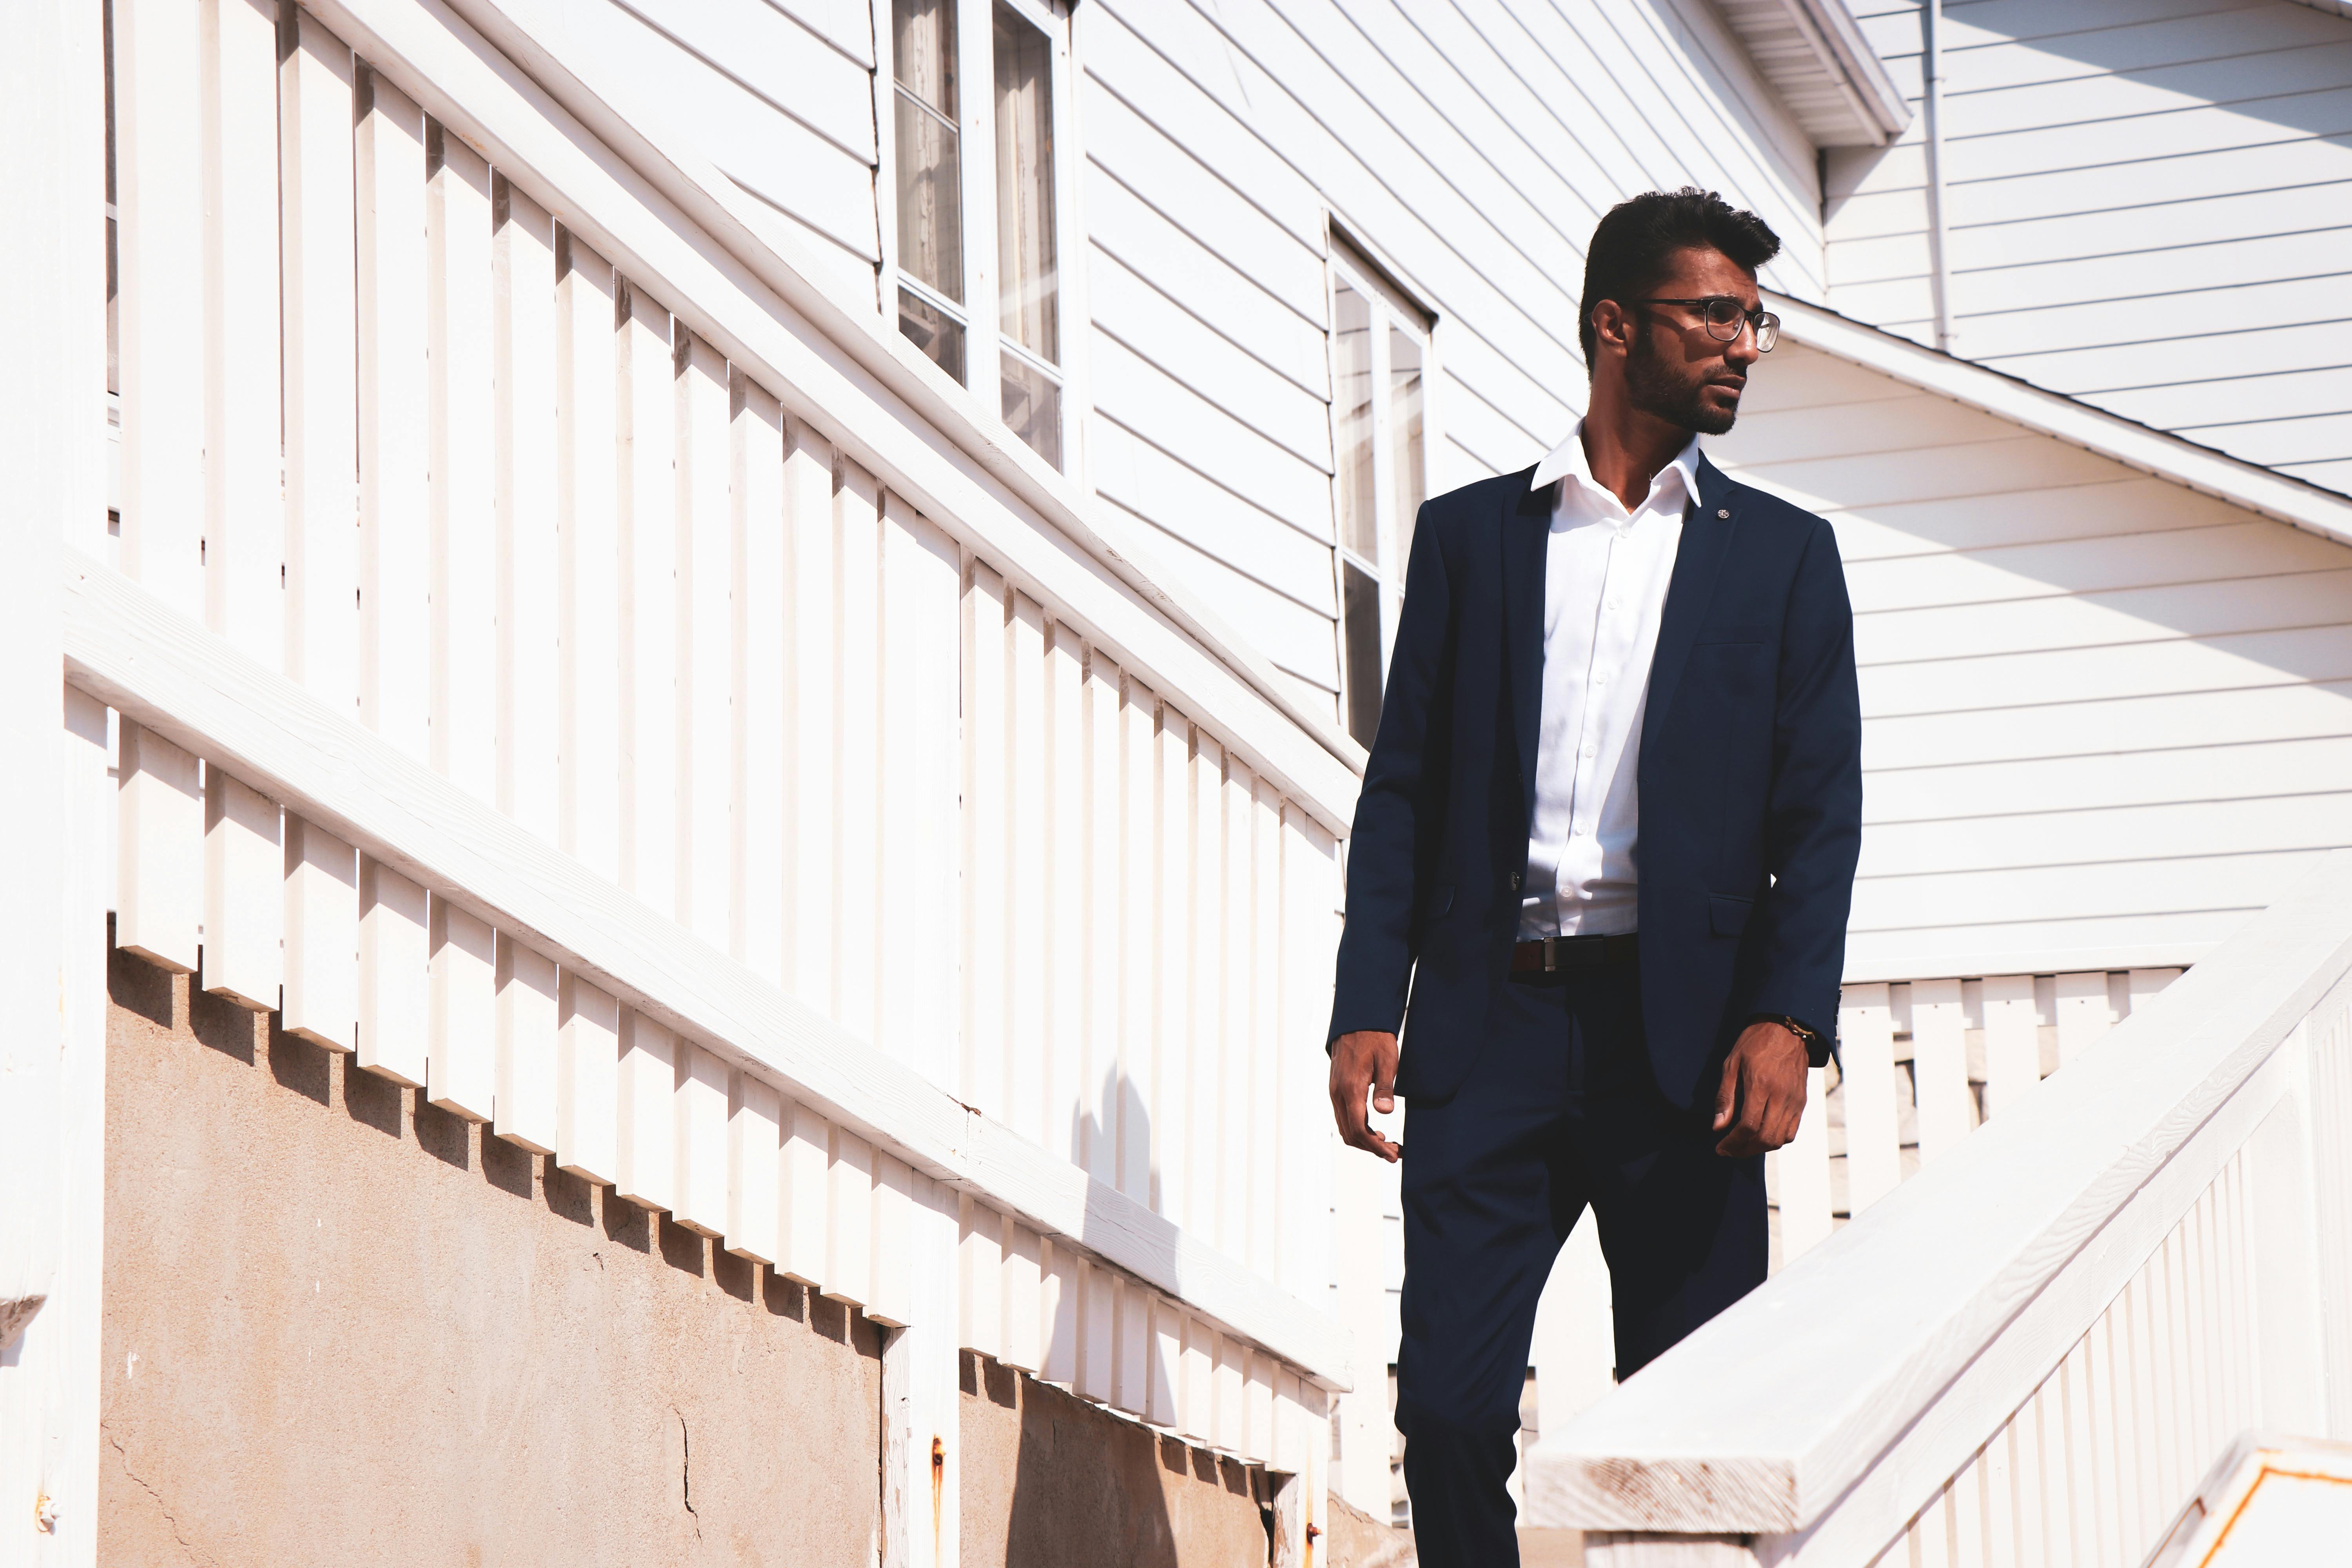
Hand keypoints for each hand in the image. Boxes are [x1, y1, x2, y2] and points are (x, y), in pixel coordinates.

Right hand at [1329, 1031, 1401, 1162]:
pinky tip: (1375, 1130)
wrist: (1358, 1022)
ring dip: (1365, 1141)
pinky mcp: (1337, 1090)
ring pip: (1345, 1128)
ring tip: (1387, 1144)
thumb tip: (1384, 1112)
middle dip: (1372, 1148)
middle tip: (1395, 1153)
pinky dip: (1358, 1130)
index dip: (1375, 1147)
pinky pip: (1344, 1117)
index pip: (1359, 1129)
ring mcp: (1335, 1092)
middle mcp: (1338, 1093)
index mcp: (1350, 1089)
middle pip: (1350, 1134)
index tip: (1393, 1154)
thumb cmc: (1376, 1040)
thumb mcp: (1387, 1061)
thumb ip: (1385, 1087)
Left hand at [1712, 1020, 1809, 1156]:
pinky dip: (1776, 1140)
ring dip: (1760, 1148)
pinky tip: (1761, 1136)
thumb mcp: (1731, 1063)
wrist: (1787, 1029)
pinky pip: (1791, 1131)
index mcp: (1761, 1085)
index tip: (1720, 1147)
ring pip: (1780, 1139)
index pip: (1749, 1126)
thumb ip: (1725, 1097)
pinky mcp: (1802, 1102)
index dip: (1733, 1142)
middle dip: (1745, 1150)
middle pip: (1766, 1138)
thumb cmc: (1755, 1043)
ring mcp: (1795, 1101)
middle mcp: (1781, 1096)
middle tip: (1729, 1150)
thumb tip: (1718, 1127)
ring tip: (1743, 1145)